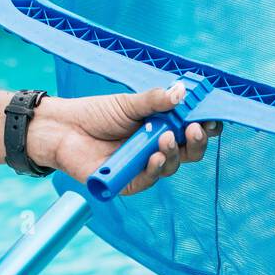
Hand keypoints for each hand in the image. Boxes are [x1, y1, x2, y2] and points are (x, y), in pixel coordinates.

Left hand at [25, 84, 220, 193]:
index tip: (211, 119)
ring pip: (171, 165)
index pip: (190, 130)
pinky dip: (155, 169)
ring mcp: (144, 166)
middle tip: (194, 130)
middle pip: (189, 151)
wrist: (62, 129)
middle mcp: (157, 148)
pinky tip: (154, 157)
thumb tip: (182, 93)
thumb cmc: (94, 115)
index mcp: (161, 127)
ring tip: (166, 139)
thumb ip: (155, 101)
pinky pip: (149, 179)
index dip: (204, 126)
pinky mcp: (130, 182)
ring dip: (173, 153)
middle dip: (196, 142)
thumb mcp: (128, 104)